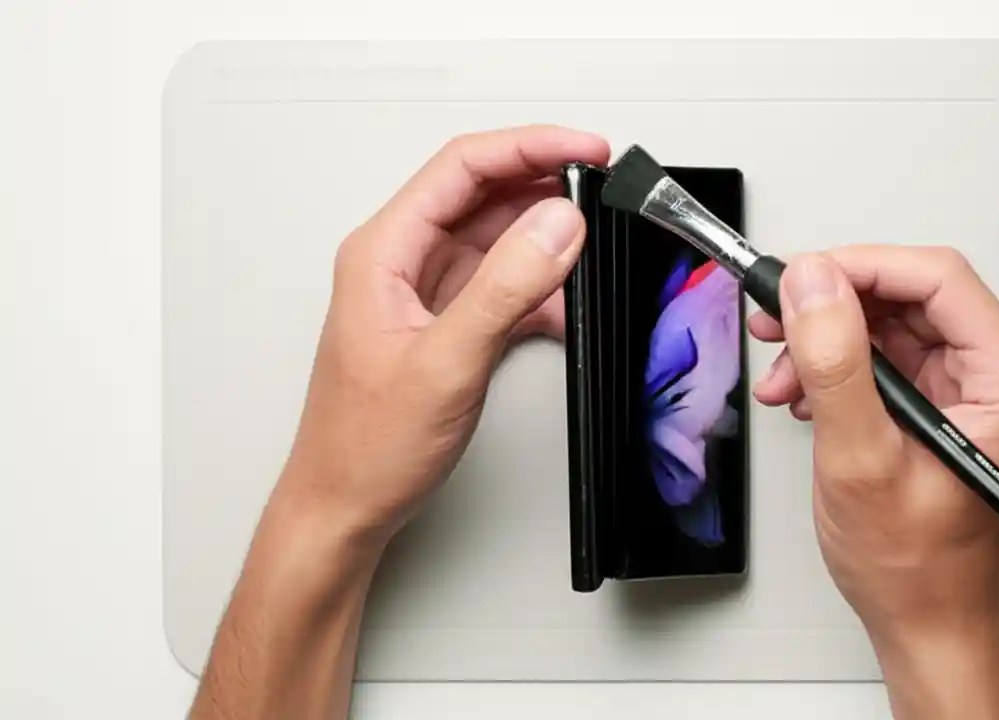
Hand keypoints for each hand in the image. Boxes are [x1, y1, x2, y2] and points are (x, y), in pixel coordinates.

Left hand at [276, 125, 609, 548]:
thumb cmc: (366, 445)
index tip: (587, 151)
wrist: (346, 506)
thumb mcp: (445, 362)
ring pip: (497, 239)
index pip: (463, 167)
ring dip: (546, 241)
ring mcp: (424, 292)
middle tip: (602, 191)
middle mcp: (401, 261)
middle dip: (545, 186)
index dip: (530, 147)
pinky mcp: (446, 322)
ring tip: (590, 251)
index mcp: (383, 251)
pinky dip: (538, 289)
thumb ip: (504, 288)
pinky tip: (564, 306)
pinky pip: (501, 284)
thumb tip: (556, 225)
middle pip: (483, 193)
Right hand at [751, 247, 998, 718]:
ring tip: (782, 373)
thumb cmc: (917, 570)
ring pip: (892, 322)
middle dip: (834, 305)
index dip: (859, 267)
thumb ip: (835, 364)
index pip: (936, 279)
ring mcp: (973, 391)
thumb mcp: (860, 460)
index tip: (798, 279)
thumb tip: (812, 283)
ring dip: (827, 339)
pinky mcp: (944, 405)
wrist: (927, 625)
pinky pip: (887, 357)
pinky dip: (837, 367)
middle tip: (775, 318)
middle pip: (911, 294)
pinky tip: (804, 394)